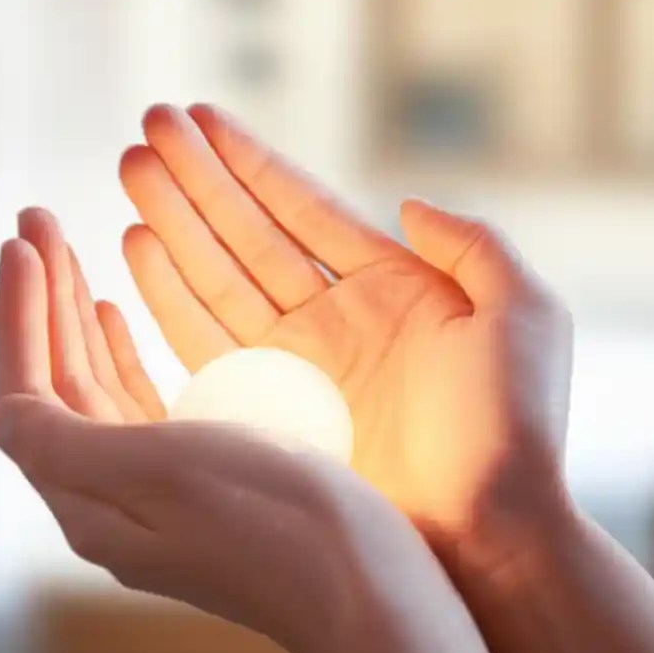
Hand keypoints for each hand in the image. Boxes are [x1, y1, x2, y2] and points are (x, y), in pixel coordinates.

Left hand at [0, 210, 512, 652]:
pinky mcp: (198, 485)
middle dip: (42, 297)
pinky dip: (117, 351)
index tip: (22, 240)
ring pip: (92, 386)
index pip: (26, 393)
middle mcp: (110, 503)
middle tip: (35, 218)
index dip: (18, 314)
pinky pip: (134, 403)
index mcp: (89, 501)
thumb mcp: (159, 472)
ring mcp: (153, 495)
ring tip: (64, 250)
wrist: (372, 595)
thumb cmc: (276, 525)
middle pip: (56, 383)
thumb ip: (65, 443)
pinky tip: (111, 314)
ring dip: (73, 314)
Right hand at [118, 104, 573, 558]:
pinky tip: (137, 247)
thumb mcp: (522, 314)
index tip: (198, 118)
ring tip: (131, 170)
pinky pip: (203, 339)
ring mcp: (293, 365)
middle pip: (247, 233)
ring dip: (172, 222)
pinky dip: (167, 294)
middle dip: (195, 179)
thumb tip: (411, 202)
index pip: (303, 208)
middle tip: (146, 128)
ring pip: (217, 276)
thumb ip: (473, 246)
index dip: (249, 161)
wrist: (487, 533)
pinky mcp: (264, 410)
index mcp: (389, 287)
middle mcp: (331, 319)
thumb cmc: (513, 429)